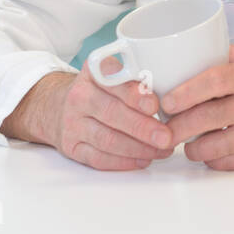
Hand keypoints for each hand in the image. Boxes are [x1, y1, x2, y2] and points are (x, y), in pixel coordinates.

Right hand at [46, 58, 175, 170]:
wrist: (60, 106)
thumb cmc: (101, 90)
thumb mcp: (116, 73)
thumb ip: (139, 79)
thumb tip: (172, 96)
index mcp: (94, 71)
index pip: (112, 80)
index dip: (134, 94)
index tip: (154, 105)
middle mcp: (79, 96)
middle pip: (112, 113)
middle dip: (143, 127)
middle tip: (166, 136)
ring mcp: (72, 123)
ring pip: (107, 139)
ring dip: (138, 148)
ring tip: (162, 149)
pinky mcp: (71, 146)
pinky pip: (98, 158)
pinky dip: (124, 162)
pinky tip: (143, 160)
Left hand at [161, 46, 233, 170]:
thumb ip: (229, 56)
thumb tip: (191, 52)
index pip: (213, 80)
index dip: (185, 91)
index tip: (168, 101)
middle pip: (204, 118)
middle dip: (175, 127)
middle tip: (164, 128)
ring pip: (210, 146)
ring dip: (190, 146)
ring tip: (187, 140)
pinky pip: (224, 163)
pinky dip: (210, 159)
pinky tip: (210, 151)